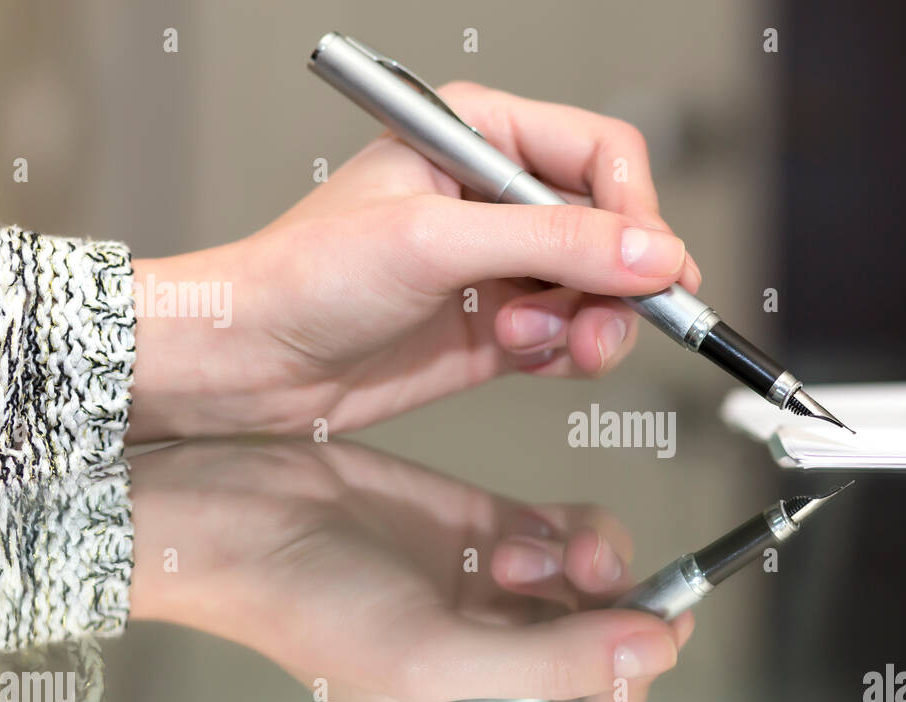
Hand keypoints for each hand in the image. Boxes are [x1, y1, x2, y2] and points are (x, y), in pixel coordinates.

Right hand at [127, 438, 694, 701]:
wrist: (250, 515)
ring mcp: (505, 605)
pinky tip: (516, 532)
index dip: (629, 688)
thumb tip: (654, 652)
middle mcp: (500, 676)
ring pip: (604, 589)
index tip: (640, 633)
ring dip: (584, 564)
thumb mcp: (431, 657)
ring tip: (522, 551)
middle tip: (582, 572)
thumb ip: (550, 662)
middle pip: (612, 654)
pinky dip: (567, 531)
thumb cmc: (312, 608)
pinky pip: (577, 539)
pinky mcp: (501, 540)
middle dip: (611, 611)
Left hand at [128, 84, 700, 440]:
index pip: (603, 154)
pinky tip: (522, 357)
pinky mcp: (505, 324)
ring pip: (603, 290)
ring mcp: (505, 264)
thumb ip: (551, 242)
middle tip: (602, 322)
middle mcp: (500, 197)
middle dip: (616, 282)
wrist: (254, 361)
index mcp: (481, 137)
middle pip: (615, 228)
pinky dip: (566, 354)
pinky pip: (574, 336)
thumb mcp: (433, 242)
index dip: (637, 210)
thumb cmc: (306, 275)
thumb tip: (649, 253)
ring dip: (590, 325)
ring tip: (536, 341)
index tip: (651, 266)